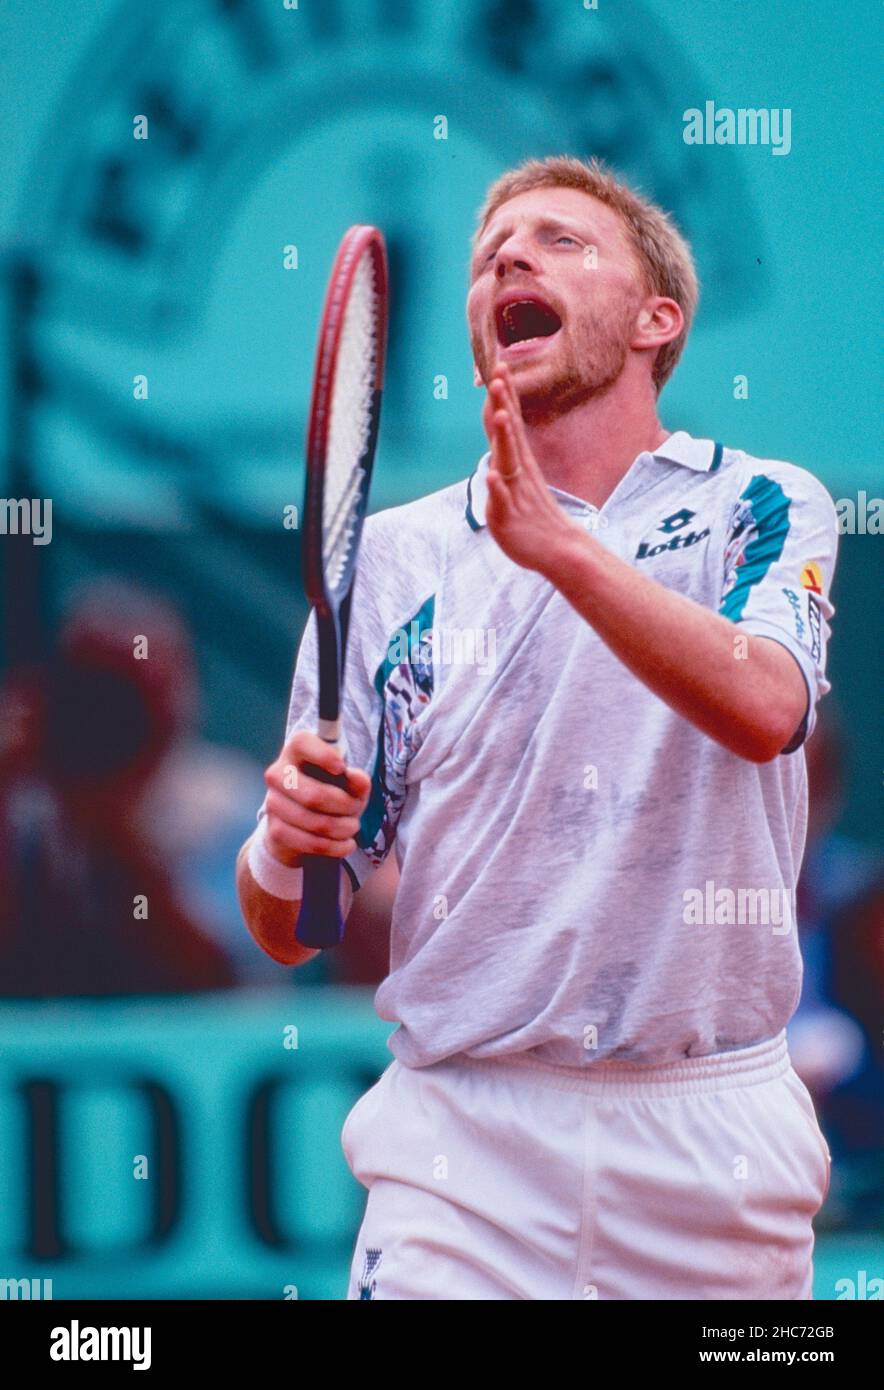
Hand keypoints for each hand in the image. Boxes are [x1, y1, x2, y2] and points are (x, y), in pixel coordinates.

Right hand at [262, 730, 370, 866]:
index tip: (341, 768)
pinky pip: (312, 843)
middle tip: (357, 808)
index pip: (302, 743)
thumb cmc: (331, 790)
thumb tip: (359, 779)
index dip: (323, 755)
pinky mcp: (275, 830)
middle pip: (315, 796)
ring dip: (344, 828)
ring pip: (317, 823)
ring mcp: (273, 802)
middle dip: (346, 807)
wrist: (301, 823)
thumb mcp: (348, 782)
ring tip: (352, 826)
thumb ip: (356, 779)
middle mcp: (278, 773)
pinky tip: (346, 844)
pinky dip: (336, 847)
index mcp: (296, 751)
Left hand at [482, 363, 578, 573]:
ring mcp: (515, 494)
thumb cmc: (535, 517)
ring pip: (509, 462)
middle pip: (510, 434)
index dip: (505, 396)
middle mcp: (519, 473)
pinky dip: (497, 488)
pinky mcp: (509, 517)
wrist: (558, 549)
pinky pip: (503, 501)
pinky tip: (492, 475)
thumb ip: (510, 458)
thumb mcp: (520, 482)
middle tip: (500, 375)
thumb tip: (503, 434)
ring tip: (500, 416)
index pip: (511, 423)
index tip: (501, 367)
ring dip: (504, 439)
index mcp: (520, 463)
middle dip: (504, 404)